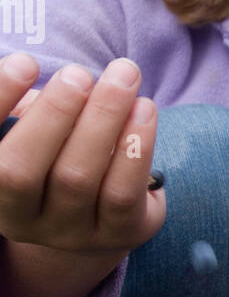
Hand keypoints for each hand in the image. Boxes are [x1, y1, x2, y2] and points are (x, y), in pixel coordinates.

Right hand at [0, 51, 165, 256]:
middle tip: (79, 73)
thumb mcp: (32, 128)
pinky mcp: (115, 235)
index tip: (25, 61)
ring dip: (102, 119)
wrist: (101, 208)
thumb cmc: (57, 150)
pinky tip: (144, 109)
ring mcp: (66, 233)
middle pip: (19, 173)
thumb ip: (27, 106)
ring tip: (122, 76)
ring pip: (76, 178)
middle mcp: (17, 219)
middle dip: (51, 115)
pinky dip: (135, 147)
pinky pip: (122, 194)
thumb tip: (27, 66)